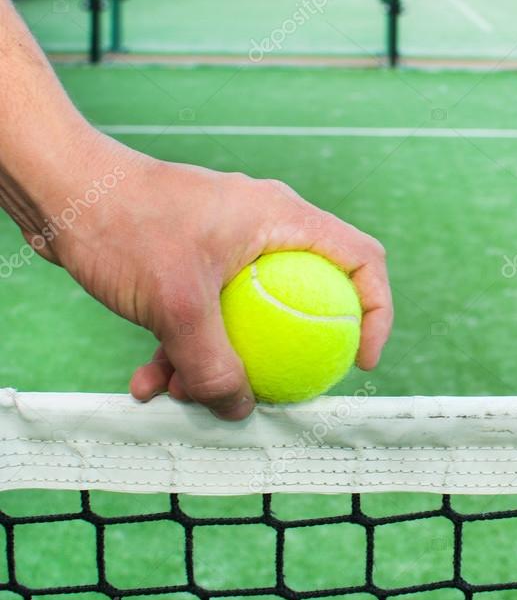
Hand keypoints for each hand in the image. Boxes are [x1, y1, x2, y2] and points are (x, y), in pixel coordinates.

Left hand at [30, 134, 391, 419]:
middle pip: (307, 298)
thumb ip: (213, 364)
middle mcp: (266, 230)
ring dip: (221, 360)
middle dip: (288, 353)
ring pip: (251, 315)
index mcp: (284, 221)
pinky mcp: (193, 262)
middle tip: (274, 388)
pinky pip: (208, 314)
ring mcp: (229, 245)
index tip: (358, 360)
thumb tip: (239, 409)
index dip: (376, 313)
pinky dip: (186, 349)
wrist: (57, 190)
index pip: (361, 261)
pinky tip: (148, 381)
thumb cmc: (124, 226)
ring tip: (180, 393)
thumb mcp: (176, 306)